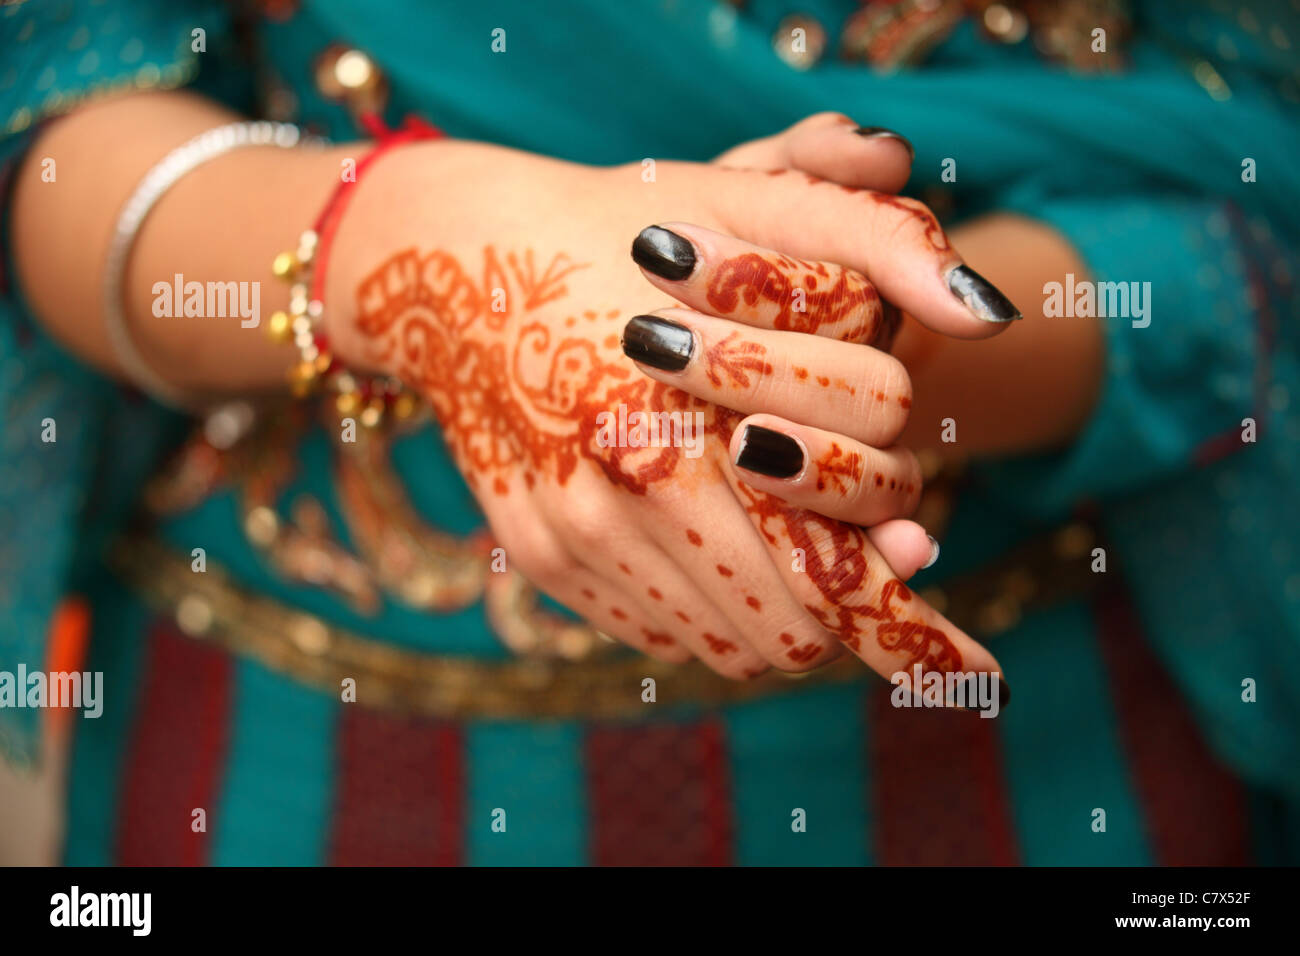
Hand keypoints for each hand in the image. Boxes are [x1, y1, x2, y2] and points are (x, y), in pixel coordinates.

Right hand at [324, 118, 1016, 695]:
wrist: (456, 259)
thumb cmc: (620, 230)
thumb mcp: (749, 205)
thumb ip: (876, 247)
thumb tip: (991, 318)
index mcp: (691, 419)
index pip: (829, 571)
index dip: (903, 614)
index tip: (968, 657)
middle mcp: (623, 496)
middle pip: (781, 633)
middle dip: (836, 610)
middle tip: (852, 558)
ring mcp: (571, 533)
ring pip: (716, 648)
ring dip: (771, 617)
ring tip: (779, 546)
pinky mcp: (537, 553)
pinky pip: (650, 634)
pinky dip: (698, 610)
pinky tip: (702, 540)